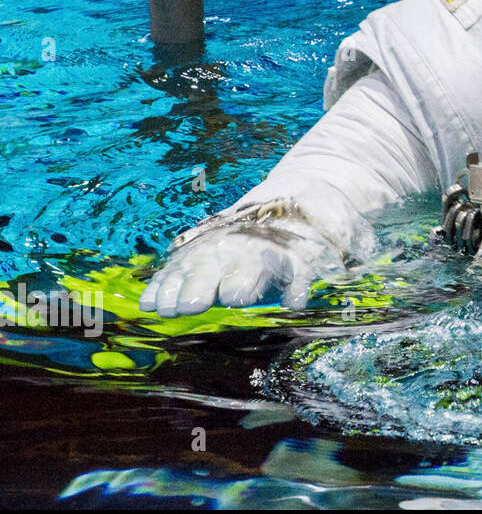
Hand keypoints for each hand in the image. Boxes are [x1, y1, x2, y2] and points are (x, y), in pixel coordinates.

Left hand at [140, 205, 345, 315]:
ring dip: (245, 280)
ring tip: (235, 298)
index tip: (159, 308)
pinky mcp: (302, 257)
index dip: (172, 288)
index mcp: (208, 249)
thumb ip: (180, 278)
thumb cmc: (239, 241)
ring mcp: (269, 250)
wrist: (293, 204)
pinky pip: (301, 271)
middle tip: (190, 306)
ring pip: (255, 264)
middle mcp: (235, 248)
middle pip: (217, 266)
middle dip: (201, 284)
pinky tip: (292, 303)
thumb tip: (146, 306)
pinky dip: (298, 285)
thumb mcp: (208, 255)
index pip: (184, 268)